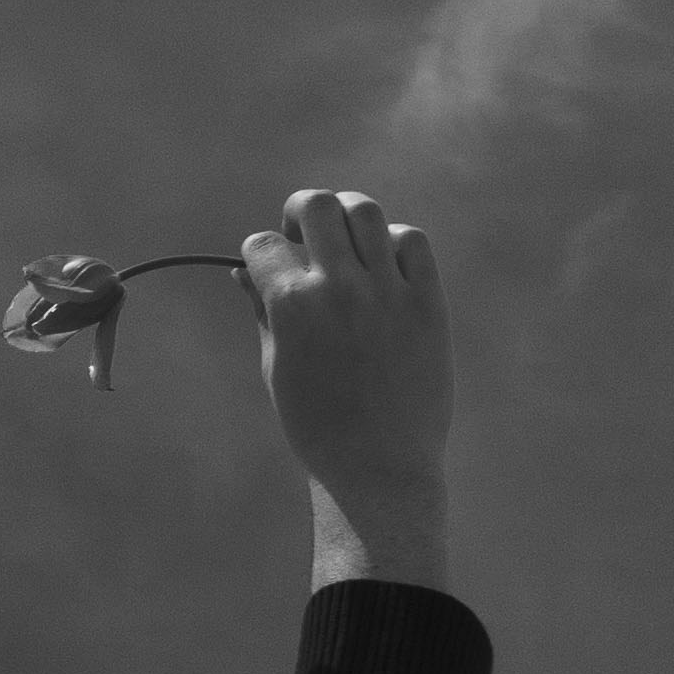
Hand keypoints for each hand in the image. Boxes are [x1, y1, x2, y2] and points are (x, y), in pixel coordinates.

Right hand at [243, 187, 451, 588]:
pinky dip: (394, 242)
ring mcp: (387, 292)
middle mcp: (339, 288)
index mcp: (292, 306)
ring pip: (365, 213)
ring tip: (345, 242)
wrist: (379, 467)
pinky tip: (384, 266)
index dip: (259, 252)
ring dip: (347, 217)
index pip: (264, 244)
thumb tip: (246, 271)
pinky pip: (412, 242)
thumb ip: (264, 311)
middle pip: (317, 206)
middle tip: (303, 233)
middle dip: (301, 211)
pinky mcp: (427, 303)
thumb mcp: (277, 368)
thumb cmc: (318, 426)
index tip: (266, 265)